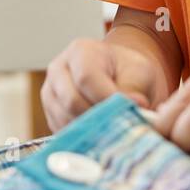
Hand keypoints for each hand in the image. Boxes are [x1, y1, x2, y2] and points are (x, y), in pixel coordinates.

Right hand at [41, 38, 169, 131]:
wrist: (118, 77)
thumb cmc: (128, 71)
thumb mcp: (139, 72)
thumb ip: (134, 89)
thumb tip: (135, 108)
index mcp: (80, 51)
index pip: (86, 78)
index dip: (107, 98)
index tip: (130, 109)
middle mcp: (58, 70)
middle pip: (71, 102)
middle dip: (100, 118)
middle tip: (123, 125)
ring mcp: (50, 93)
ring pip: (65, 120)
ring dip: (92, 130)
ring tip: (115, 130)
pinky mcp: (50, 114)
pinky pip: (62, 132)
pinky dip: (83, 138)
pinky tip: (102, 135)